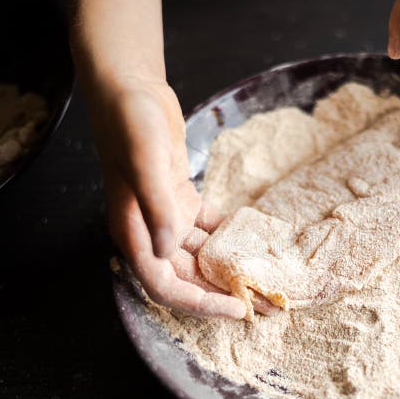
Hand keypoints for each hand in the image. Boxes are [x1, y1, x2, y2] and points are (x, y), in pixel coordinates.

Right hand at [91, 74, 245, 318]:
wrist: (130, 89)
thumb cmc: (131, 122)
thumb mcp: (145, 161)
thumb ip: (156, 206)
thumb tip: (167, 251)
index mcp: (135, 234)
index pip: (166, 287)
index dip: (200, 304)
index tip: (237, 309)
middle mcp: (150, 233)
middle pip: (189, 279)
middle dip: (224, 296)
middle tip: (266, 305)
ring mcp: (166, 217)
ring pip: (201, 257)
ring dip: (231, 272)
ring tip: (269, 282)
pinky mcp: (181, 200)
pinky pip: (208, 230)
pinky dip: (230, 238)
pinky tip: (257, 243)